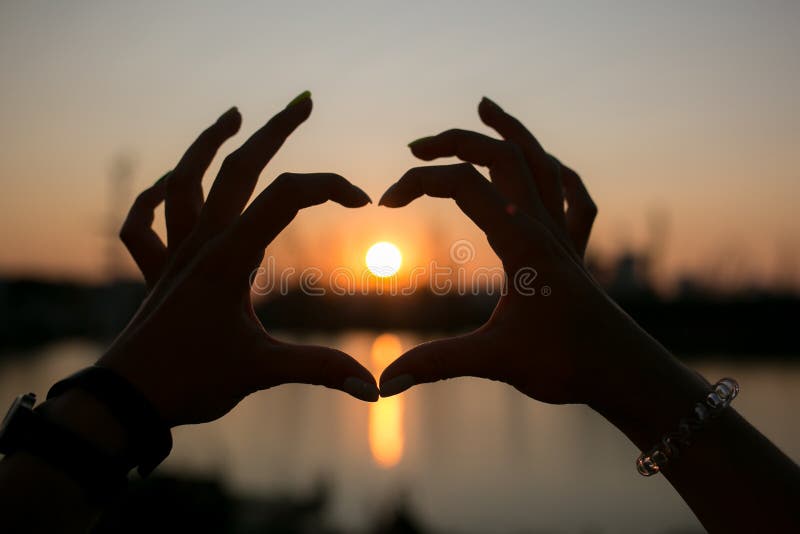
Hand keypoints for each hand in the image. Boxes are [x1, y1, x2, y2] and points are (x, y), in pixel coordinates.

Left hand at [104, 92, 378, 426]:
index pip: (286, 197)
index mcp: (230, 257)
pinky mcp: (157, 273)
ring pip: (186, 181)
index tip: (363, 202)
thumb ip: (320, 369)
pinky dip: (153, 198)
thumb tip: (372, 387)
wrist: (126, 400)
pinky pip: (144, 224)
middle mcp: (201, 243)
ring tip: (234, 115)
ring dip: (209, 144)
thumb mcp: (262, 371)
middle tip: (304, 100)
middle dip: (275, 131)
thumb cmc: (190, 381)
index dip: (329, 188)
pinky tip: (167, 185)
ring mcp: (175, 254)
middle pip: (238, 169)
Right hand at [378, 97, 646, 406]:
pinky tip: (551, 168)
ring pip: (540, 163)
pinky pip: (574, 198)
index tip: (385, 204)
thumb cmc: (566, 363)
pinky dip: (558, 174)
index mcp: (521, 242)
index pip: (463, 184)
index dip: (418, 182)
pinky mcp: (574, 252)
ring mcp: (563, 235)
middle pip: (503, 156)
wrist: (624, 373)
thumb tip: (383, 383)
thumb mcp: (494, 360)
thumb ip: (435, 364)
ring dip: (512, 132)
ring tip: (485, 108)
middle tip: (417, 146)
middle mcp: (543, 227)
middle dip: (457, 141)